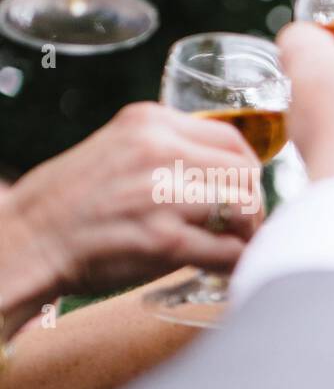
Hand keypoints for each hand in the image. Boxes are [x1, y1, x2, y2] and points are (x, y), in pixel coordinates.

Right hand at [0, 102, 260, 326]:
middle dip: (253, 203)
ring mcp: (161, 195)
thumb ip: (169, 151)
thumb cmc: (75, 203)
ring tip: (233, 245)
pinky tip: (225, 266)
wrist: (26, 241)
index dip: (249, 169)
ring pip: (244, 207)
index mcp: (149, 122)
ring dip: (247, 232)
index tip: (243, 190)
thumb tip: (230, 173)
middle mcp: (158, 151)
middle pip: (246, 172)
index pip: (232, 138)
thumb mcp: (120, 150)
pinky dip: (235, 262)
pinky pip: (227, 250)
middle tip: (242, 226)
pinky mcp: (162, 240)